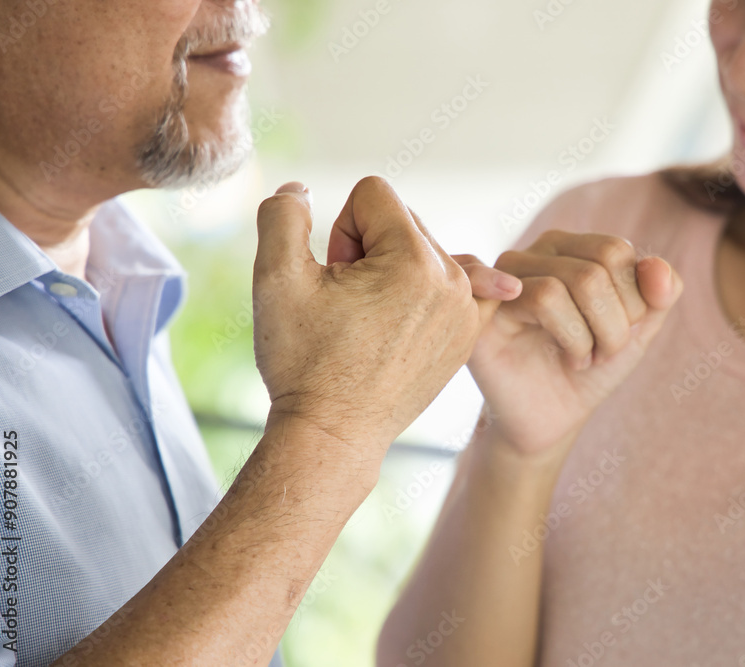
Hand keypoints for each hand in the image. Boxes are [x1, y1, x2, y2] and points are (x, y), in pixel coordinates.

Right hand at [252, 177, 520, 463]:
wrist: (334, 434)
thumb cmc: (304, 362)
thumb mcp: (275, 278)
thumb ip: (282, 214)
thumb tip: (301, 188)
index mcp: (414, 260)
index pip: (373, 195)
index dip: (339, 230)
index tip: (333, 278)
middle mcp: (453, 279)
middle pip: (401, 220)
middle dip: (366, 249)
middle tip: (347, 303)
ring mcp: (467, 309)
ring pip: (422, 250)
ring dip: (391, 271)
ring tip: (369, 319)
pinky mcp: (468, 333)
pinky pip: (458, 282)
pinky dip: (436, 288)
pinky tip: (428, 307)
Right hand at [468, 230, 682, 458]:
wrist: (550, 419)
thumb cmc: (589, 368)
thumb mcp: (637, 331)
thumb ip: (660, 293)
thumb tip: (659, 268)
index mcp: (571, 247)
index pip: (616, 252)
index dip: (632, 303)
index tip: (620, 337)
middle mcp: (534, 254)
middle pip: (592, 272)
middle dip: (611, 327)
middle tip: (598, 354)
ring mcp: (502, 279)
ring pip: (560, 289)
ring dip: (583, 340)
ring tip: (576, 360)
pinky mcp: (481, 312)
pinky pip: (525, 297)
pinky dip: (560, 330)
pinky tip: (557, 348)